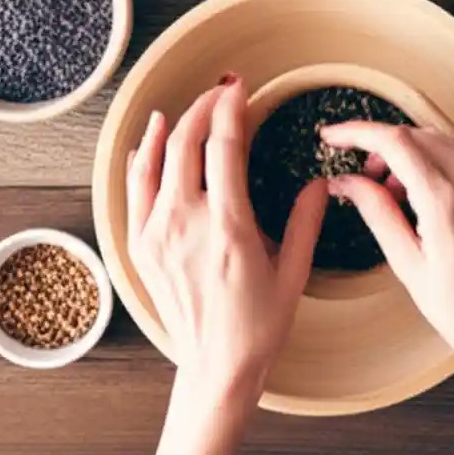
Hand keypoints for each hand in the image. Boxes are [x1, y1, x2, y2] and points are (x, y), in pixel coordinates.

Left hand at [127, 76, 327, 394]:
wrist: (216, 367)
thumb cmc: (258, 325)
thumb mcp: (293, 272)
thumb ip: (305, 222)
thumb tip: (319, 183)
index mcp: (228, 225)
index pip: (224, 145)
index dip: (231, 107)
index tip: (239, 87)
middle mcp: (186, 222)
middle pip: (187, 141)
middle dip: (203, 107)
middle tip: (219, 92)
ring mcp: (156, 233)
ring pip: (155, 159)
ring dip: (171, 126)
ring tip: (185, 108)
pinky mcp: (140, 246)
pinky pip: (134, 189)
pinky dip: (141, 159)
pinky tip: (151, 143)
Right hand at [320, 121, 453, 359]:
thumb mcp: (405, 262)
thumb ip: (375, 211)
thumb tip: (344, 181)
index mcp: (446, 200)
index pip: (394, 142)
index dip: (357, 133)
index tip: (330, 137)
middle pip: (414, 135)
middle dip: (378, 144)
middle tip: (353, 171)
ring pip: (436, 141)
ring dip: (403, 152)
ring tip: (383, 189)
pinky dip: (427, 162)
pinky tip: (412, 193)